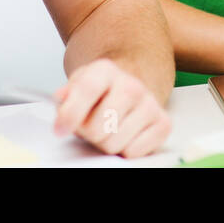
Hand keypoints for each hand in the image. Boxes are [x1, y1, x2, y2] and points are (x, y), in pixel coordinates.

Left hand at [51, 58, 171, 157]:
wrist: (129, 89)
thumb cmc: (99, 92)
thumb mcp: (77, 86)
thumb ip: (65, 95)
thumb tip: (62, 102)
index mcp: (105, 70)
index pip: (87, 90)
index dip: (70, 113)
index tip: (60, 130)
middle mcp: (132, 85)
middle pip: (99, 127)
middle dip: (89, 133)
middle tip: (90, 125)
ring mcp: (150, 104)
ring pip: (115, 143)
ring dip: (106, 143)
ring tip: (108, 129)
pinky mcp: (163, 123)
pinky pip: (133, 152)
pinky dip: (125, 149)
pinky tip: (125, 134)